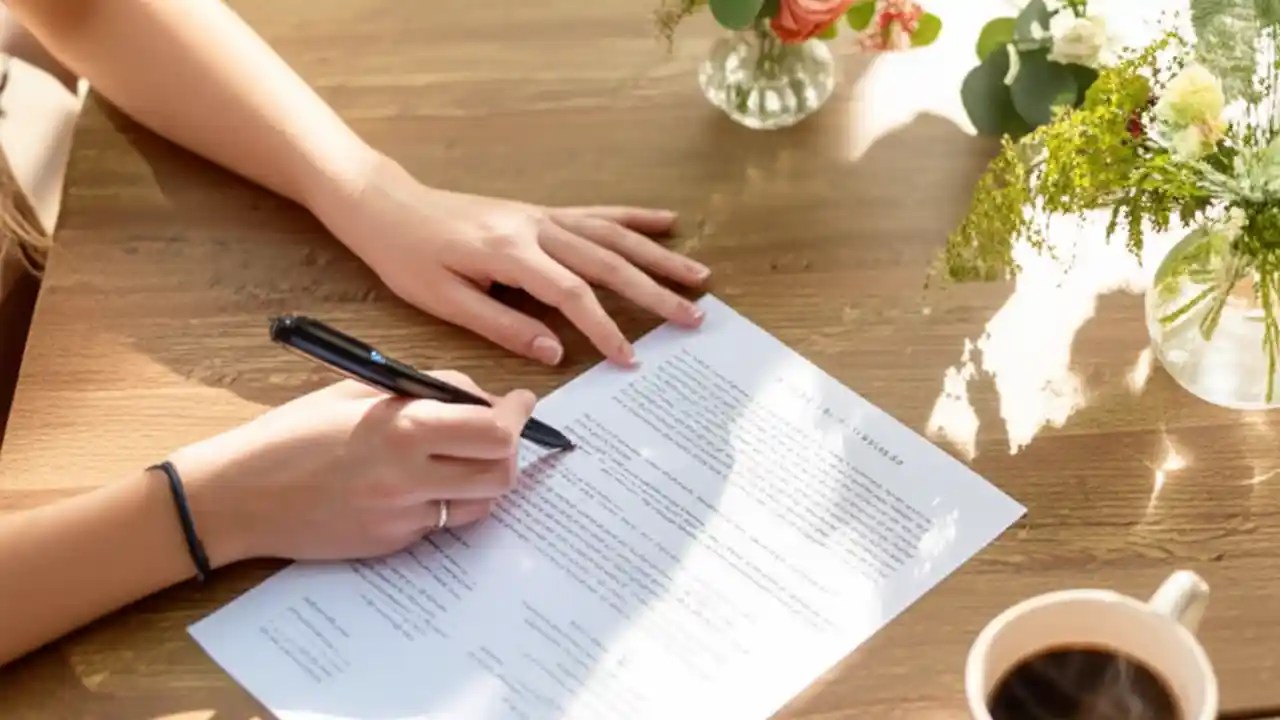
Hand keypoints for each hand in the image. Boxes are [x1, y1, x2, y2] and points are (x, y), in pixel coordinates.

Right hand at [170, 375, 535, 567]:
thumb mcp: (357, 390)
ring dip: (485, 478)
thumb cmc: (293, 433)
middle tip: (501, 432)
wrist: (238, 495)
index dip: (517, 415)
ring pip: (480, 503)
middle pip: (501, 473)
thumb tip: (475, 393)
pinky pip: (442, 522)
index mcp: (402, 429)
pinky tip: (424, 482)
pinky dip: (447, 500)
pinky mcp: (392, 544)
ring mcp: (402, 517)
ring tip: (464, 457)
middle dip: (511, 449)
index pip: (494, 429)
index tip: (522, 403)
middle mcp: (408, 478)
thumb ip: (422, 389)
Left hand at [315, 153, 710, 365]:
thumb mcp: (444, 300)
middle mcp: (536, 229)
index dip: (605, 328)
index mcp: (511, 253)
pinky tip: (668, 221)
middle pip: (608, 261)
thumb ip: (502, 326)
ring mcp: (543, 216)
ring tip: (699, 276)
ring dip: (659, 255)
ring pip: (614, 235)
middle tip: (693, 317)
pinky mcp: (541, 213)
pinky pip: (597, 214)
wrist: (388, 207)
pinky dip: (635, 217)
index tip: (631, 358)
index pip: (572, 295)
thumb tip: (554, 352)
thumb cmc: (409, 257)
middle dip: (654, 292)